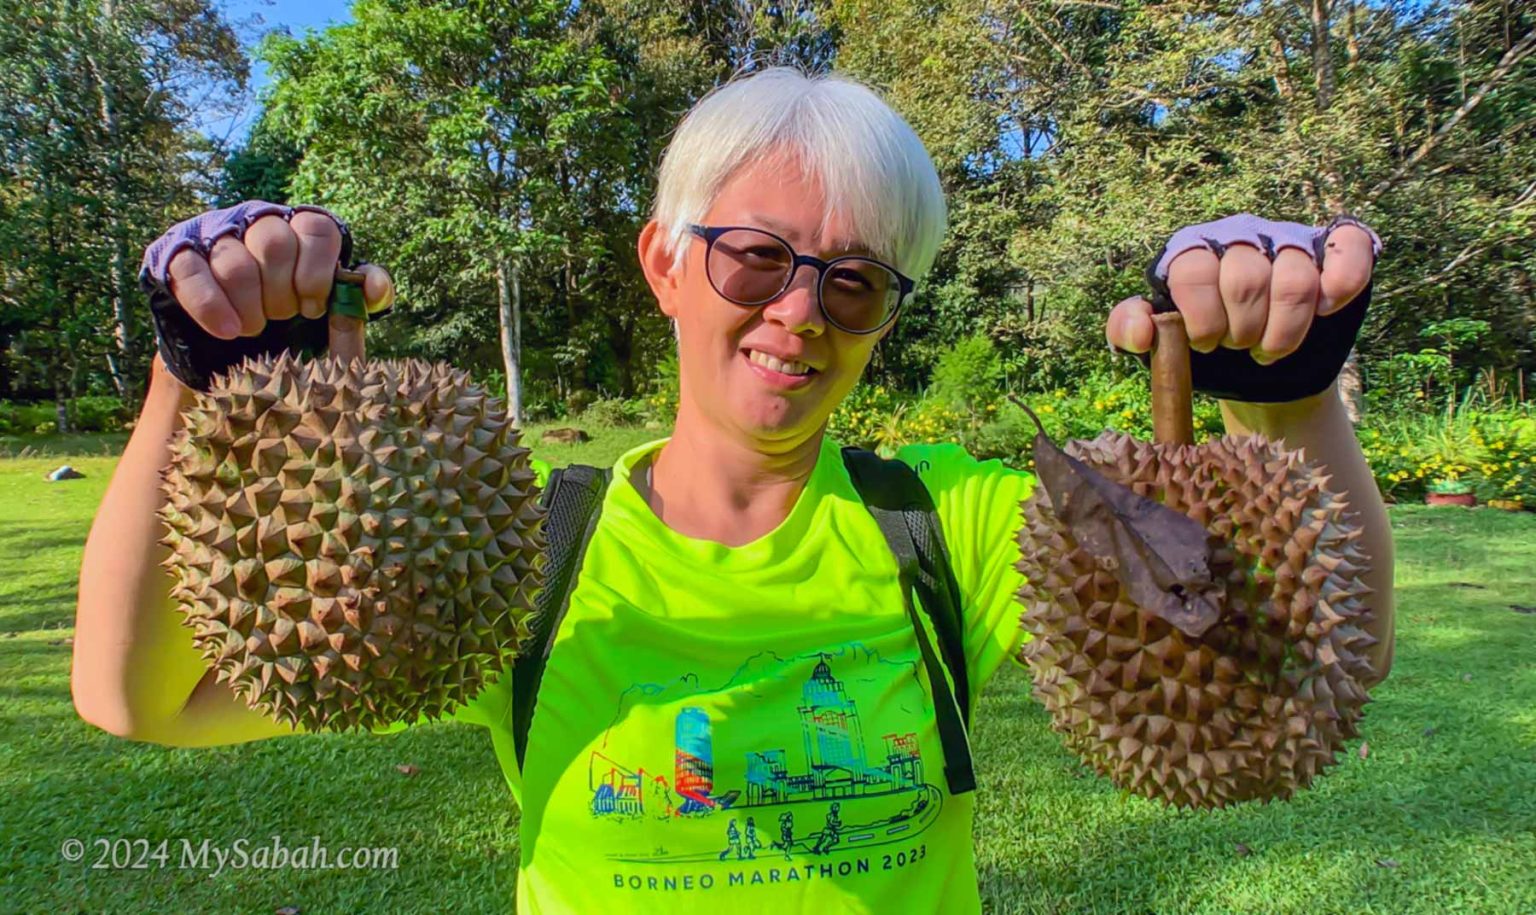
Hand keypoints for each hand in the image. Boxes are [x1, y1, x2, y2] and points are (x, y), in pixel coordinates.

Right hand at [141, 201, 394, 388]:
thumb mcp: (332, 306)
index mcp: (298, 224)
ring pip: (234, 263)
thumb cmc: (291, 311)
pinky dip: (212, 307)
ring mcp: (215, 232)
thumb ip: (359, 296)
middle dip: (282, 293)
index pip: (317, 227)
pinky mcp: (177, 254)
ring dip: (250, 307)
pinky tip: (229, 330)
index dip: (319, 273)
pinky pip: (192, 273)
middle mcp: (257, 218)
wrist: (230, 328)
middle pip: (274, 243)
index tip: (315, 307)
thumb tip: (374, 286)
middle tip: (283, 317)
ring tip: (255, 328)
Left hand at [1104, 214, 1380, 402]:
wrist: (1257, 368)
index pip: (1193, 270)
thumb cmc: (1204, 346)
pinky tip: (1326, 310)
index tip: (1205, 346)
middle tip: (1238, 347)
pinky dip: (1340, 286)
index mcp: (1193, 249)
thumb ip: (1131, 329)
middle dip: (1241, 330)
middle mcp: (1241, 235)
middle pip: (1244, 279)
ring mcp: (1289, 239)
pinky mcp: (1335, 251)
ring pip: (1294, 278)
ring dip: (1284, 330)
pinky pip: (1348, 252)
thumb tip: (1141, 330)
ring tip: (1269, 350)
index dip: (1201, 318)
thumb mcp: (1160, 340)